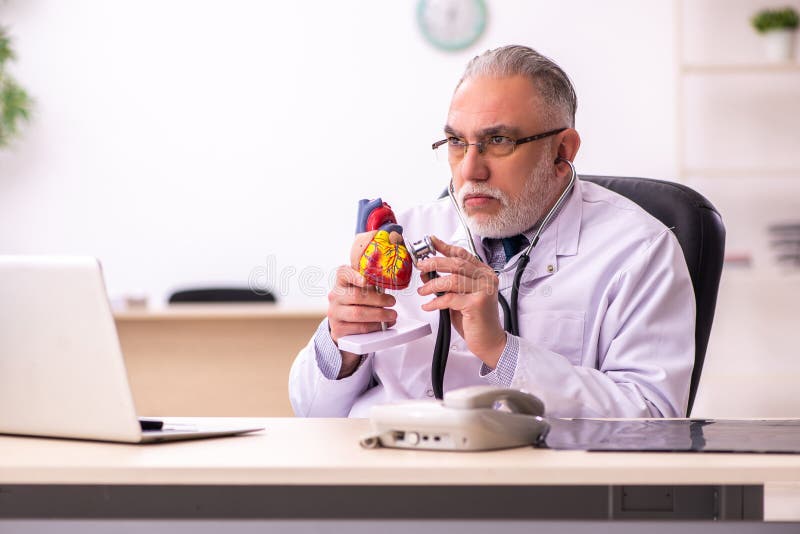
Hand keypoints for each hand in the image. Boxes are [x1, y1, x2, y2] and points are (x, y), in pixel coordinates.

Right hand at [328, 265, 396, 377]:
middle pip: (356, 296)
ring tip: (392, 315)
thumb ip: (371, 283)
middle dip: (378, 299)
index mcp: (341, 282)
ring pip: (357, 313)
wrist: (343, 321)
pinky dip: (374, 326)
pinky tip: (382, 324)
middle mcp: (335, 296)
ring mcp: (335, 312)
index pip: (344, 273)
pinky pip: (358, 328)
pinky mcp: (338, 328)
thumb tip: (388, 281)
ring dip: (379, 314)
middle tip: (392, 301)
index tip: (366, 281)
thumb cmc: (356, 301)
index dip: (355, 276)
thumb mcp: (361, 288)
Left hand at [416, 236, 506, 367]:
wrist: (489, 340)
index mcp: (484, 273)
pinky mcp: (476, 304)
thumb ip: (448, 283)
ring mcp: (483, 290)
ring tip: (422, 291)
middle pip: (456, 263)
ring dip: (432, 285)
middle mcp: (486, 279)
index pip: (462, 254)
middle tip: (421, 266)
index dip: (445, 247)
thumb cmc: (474, 319)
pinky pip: (449, 298)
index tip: (430, 243)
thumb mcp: (460, 296)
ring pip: (452, 279)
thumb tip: (427, 272)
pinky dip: (435, 302)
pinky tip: (428, 305)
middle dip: (435, 263)